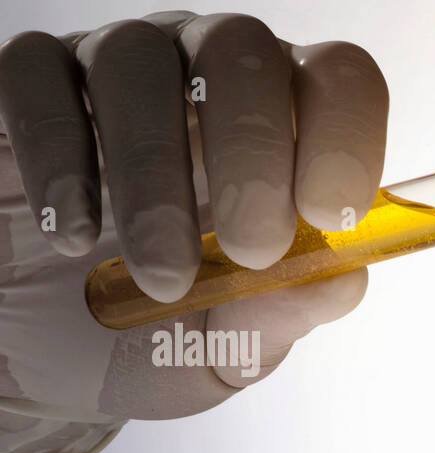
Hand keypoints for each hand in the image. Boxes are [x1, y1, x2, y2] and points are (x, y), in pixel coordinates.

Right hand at [0, 12, 386, 452]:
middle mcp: (206, 81)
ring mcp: (116, 72)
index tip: (331, 215)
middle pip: (242, 52)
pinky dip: (58, 156)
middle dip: (253, 151)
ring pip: (139, 60)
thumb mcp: (229, 351)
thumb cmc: (154, 340)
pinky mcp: (30, 85)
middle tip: (250, 249)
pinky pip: (39, 76)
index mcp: (285, 132)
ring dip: (154, 173)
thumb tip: (341, 281)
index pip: (338, 81)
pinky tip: (76, 236)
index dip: (346, 133)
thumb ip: (280, 317)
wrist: (46, 361)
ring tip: (161, 275)